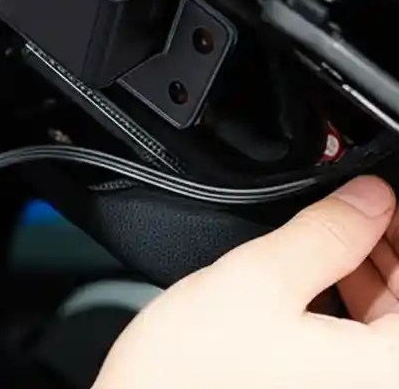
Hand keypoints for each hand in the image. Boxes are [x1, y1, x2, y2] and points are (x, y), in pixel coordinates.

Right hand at [95, 176, 398, 387]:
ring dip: (372, 280)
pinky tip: (319, 285)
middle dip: (387, 250)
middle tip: (358, 206)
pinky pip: (362, 357)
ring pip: (388, 331)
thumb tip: (370, 199)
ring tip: (334, 238)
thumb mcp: (256, 282)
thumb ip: (325, 232)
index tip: (379, 198)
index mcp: (389, 370)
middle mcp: (381, 387)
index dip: (398, 228)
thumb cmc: (189, 381)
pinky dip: (352, 315)